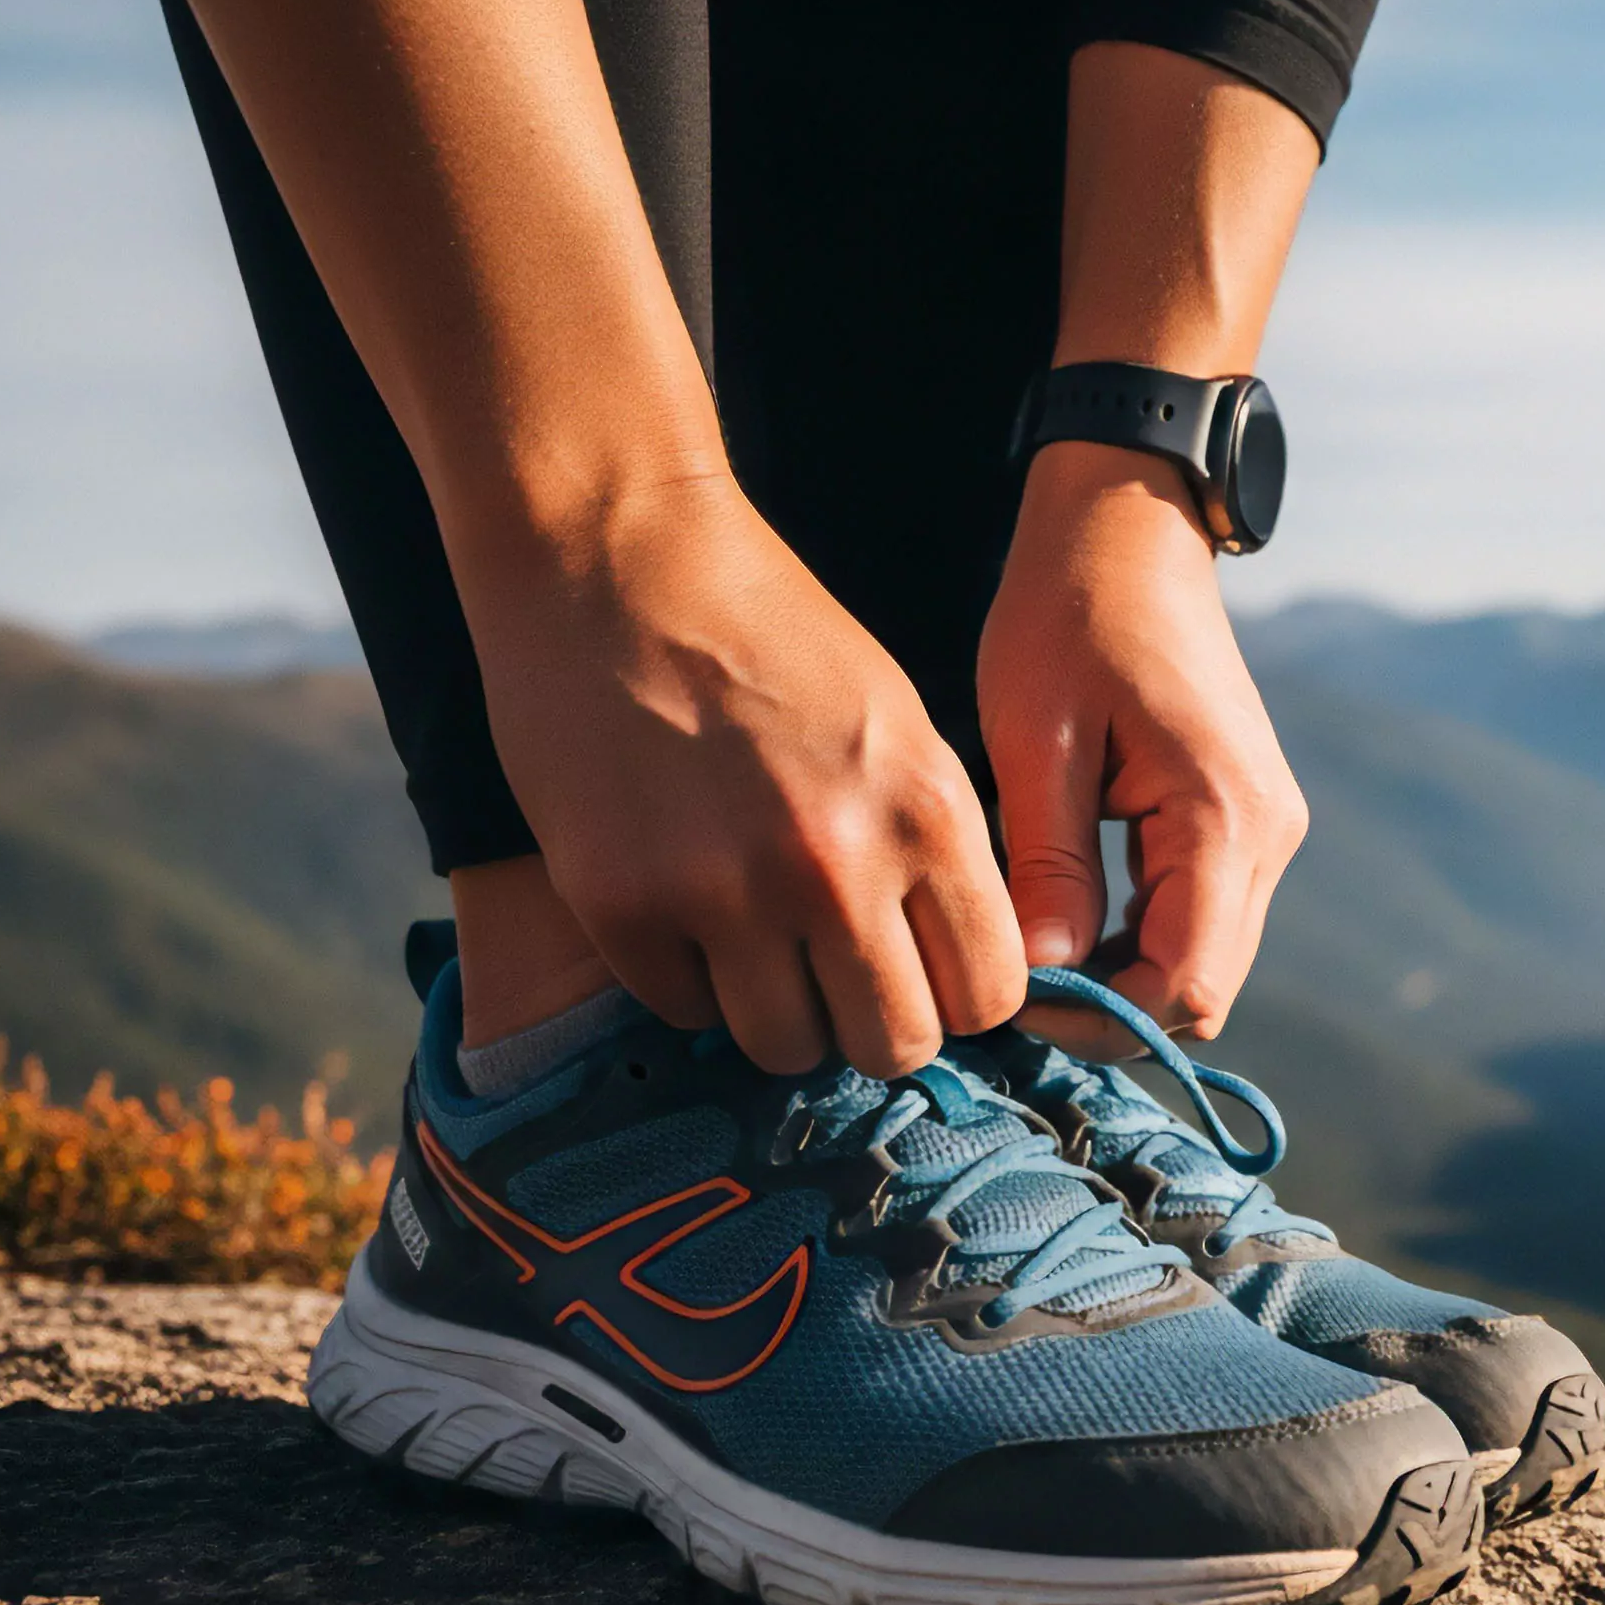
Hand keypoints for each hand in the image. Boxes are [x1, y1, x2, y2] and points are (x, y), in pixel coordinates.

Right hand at [460, 478, 1029, 1076]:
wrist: (615, 556)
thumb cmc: (770, 633)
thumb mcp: (901, 727)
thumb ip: (937, 850)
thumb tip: (965, 975)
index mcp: (926, 814)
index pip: (990, 995)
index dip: (960, 998)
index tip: (926, 974)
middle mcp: (835, 867)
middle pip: (894, 1046)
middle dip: (873, 1024)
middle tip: (838, 976)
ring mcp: (722, 892)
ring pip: (786, 1048)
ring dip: (777, 1010)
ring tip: (755, 937)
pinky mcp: (620, 905)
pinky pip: (681, 1010)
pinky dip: (684, 978)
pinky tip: (677, 901)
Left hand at [980, 441, 1308, 1043]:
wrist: (1130, 526)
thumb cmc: (1071, 609)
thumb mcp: (1035, 736)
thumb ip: (1050, 862)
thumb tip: (1045, 970)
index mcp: (1223, 817)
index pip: (1185, 983)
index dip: (1099, 1016)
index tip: (1011, 1000)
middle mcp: (1267, 836)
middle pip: (1204, 987)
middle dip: (1108, 1008)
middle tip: (1008, 989)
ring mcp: (1265, 831)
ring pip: (1204, 961)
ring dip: (1122, 978)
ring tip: (1028, 955)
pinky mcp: (1245, 821)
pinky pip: (1200, 918)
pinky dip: (1137, 941)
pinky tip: (1065, 919)